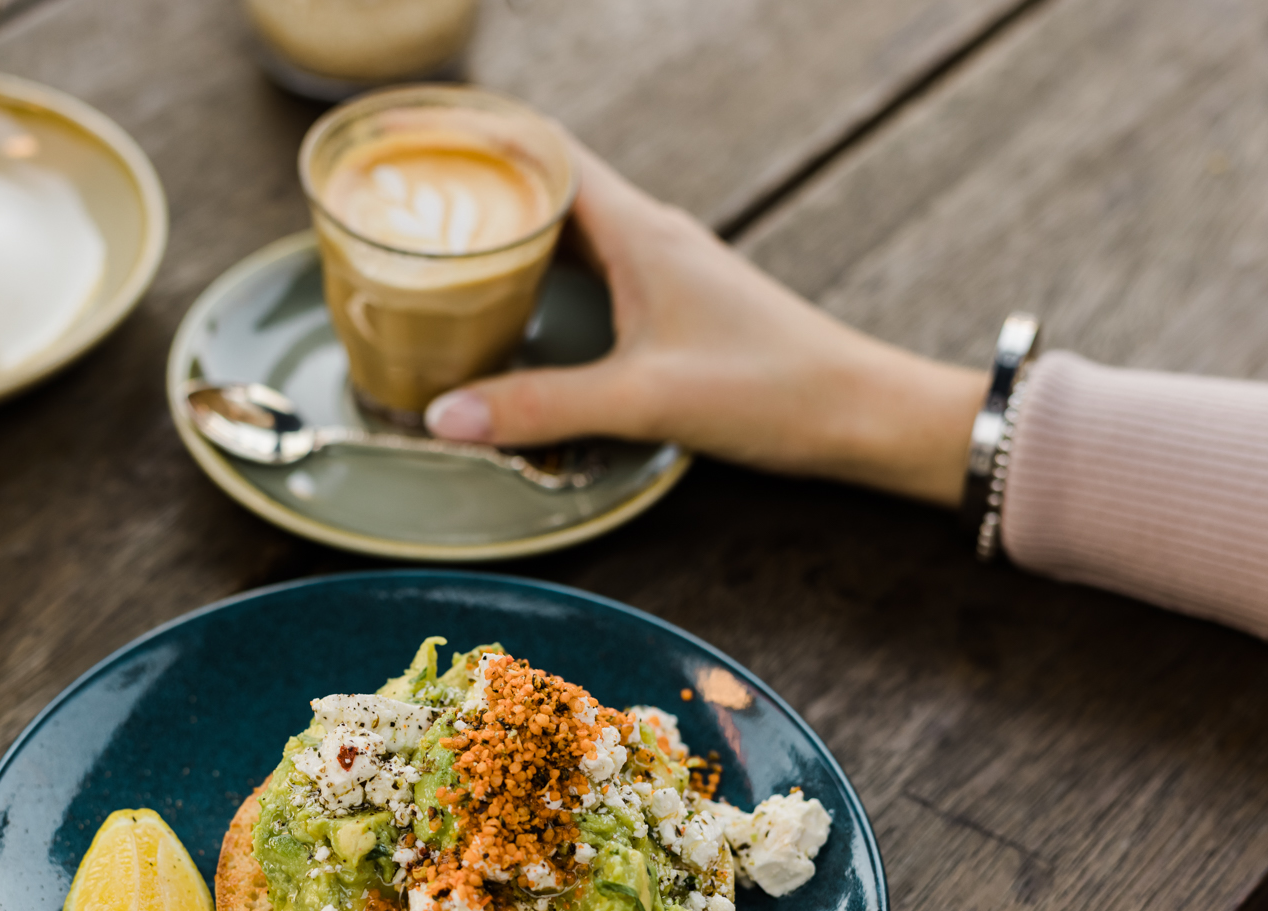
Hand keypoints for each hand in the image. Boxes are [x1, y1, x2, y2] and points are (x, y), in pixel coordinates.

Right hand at [425, 143, 986, 507]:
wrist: (861, 412)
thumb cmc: (774, 390)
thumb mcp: (644, 401)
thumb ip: (541, 407)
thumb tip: (445, 417)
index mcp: (640, 231)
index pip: (544, 150)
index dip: (477, 137)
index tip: (413, 139)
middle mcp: (650, 234)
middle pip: (547, 184)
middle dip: (477, 186)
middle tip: (406, 202)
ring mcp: (663, 267)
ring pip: (569, 228)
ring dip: (510, 232)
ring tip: (440, 250)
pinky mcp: (673, 303)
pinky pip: (591, 267)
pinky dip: (543, 272)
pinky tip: (514, 306)